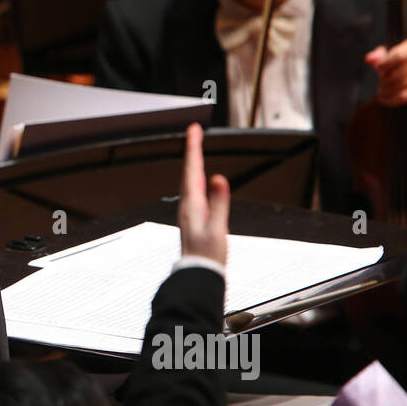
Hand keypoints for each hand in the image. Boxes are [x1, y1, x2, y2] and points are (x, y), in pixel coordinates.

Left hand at [178, 123, 229, 266]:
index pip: (192, 170)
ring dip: (192, 163)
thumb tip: (218, 178)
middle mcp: (187, 206)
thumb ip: (219, 204)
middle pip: (188, 171)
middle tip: (194, 131)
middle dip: (192, 150)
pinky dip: (194, 177)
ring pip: (188, 180)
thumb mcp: (217, 229)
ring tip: (195, 149)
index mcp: (192, 205)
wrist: (198, 275)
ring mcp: (188, 212)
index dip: (194, 148)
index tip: (194, 129)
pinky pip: (192, 190)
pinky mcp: (193, 218)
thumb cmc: (207, 256)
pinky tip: (197, 180)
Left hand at [364, 37, 406, 104]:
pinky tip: (384, 98)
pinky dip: (390, 99)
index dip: (384, 64)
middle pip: (396, 73)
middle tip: (380, 81)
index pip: (397, 56)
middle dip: (383, 79)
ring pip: (398, 86)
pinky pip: (403, 97)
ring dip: (385, 90)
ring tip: (381, 90)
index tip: (379, 69)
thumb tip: (369, 59)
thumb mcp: (405, 49)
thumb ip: (384, 53)